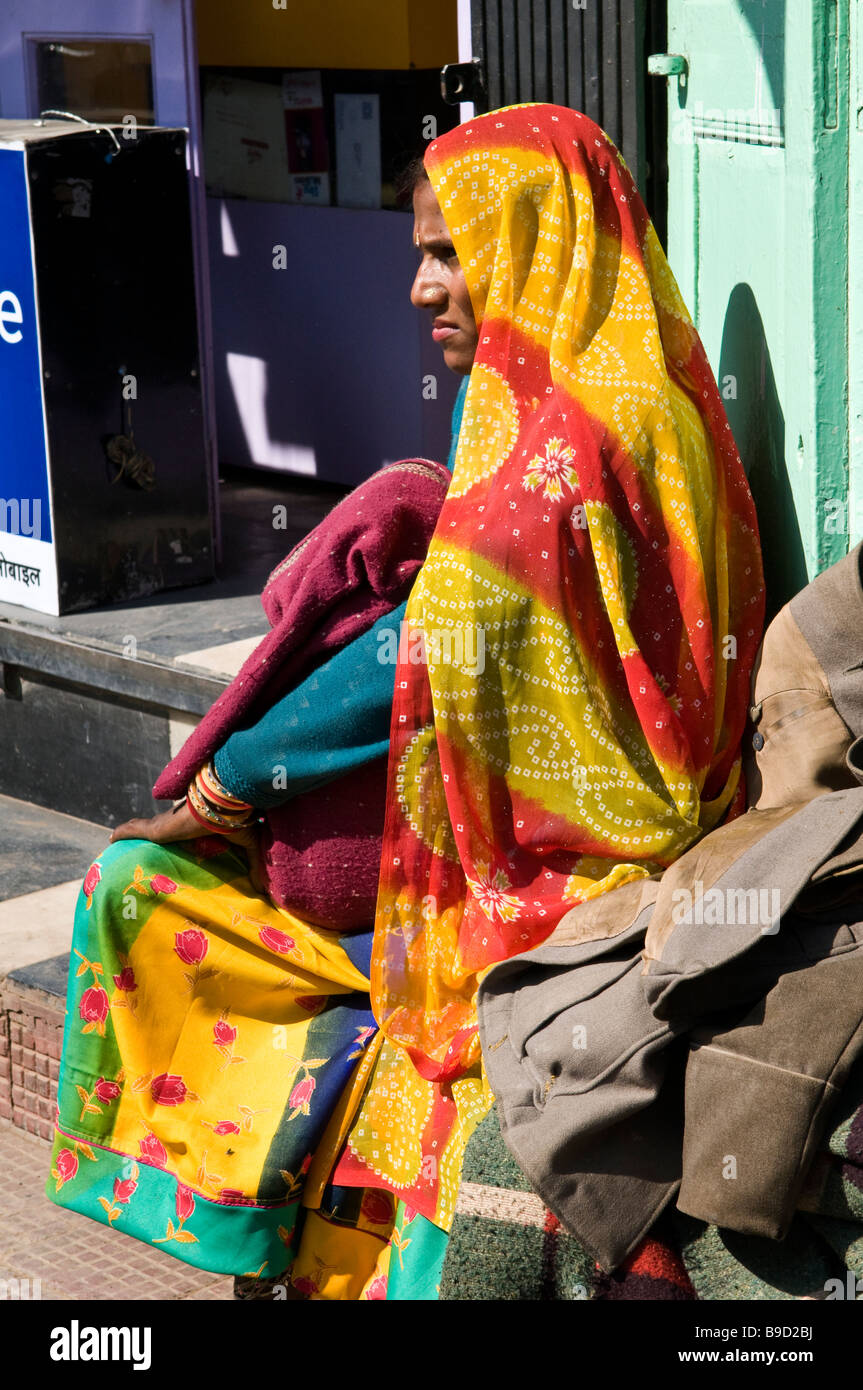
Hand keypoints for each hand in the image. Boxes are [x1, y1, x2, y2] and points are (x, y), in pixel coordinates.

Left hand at [110, 801, 267, 895]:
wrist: (224, 805)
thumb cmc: (236, 821)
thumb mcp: (248, 846)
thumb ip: (253, 867)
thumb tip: (265, 889)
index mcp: (200, 825)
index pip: (184, 831)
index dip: (178, 839)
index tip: (174, 848)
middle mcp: (180, 822)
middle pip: (160, 829)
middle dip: (151, 835)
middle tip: (140, 852)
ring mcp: (165, 823)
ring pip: (144, 828)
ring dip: (133, 834)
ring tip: (121, 845)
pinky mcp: (156, 827)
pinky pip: (134, 830)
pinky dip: (123, 833)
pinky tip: (111, 839)